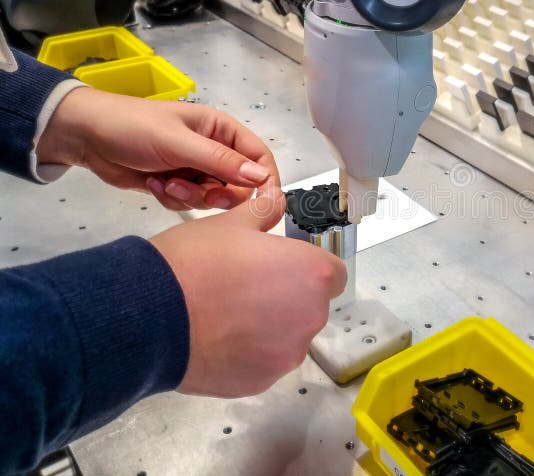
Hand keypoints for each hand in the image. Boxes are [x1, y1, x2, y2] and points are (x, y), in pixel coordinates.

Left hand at [38, 87, 278, 209]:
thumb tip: (261, 178)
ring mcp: (195, 169)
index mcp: (220, 130)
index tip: (265, 204)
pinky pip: (190, 204)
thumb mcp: (179, 143)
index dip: (265, 180)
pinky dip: (172, 199)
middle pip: (238, 185)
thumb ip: (221, 162)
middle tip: (196, 190)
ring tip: (164, 182)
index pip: (258, 157)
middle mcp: (213, 150)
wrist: (87, 136)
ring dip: (189, 196)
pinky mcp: (177, 185)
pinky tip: (153, 184)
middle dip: (216, 193)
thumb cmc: (134, 127)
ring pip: (213, 199)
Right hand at [150, 184, 346, 396]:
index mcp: (312, 275)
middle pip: (310, 307)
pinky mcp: (261, 382)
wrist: (150, 315)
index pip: (332, 274)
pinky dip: (248, 354)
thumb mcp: (231, 224)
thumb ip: (264, 213)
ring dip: (269, 328)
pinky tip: (217, 339)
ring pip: (288, 337)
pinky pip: (264, 363)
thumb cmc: (196, 262)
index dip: (308, 268)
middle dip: (287, 297)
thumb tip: (276, 201)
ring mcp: (286, 355)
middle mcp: (310, 317)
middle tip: (246, 286)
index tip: (283, 266)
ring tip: (227, 315)